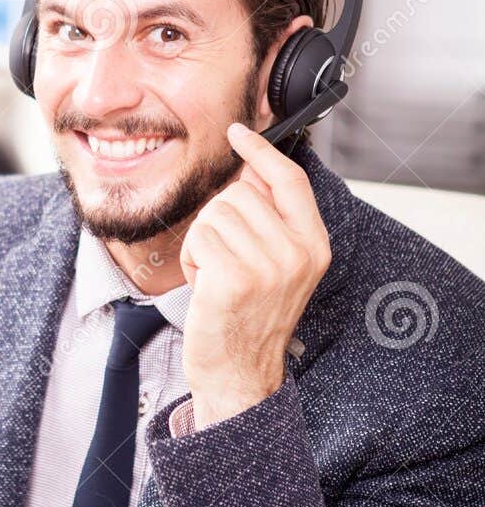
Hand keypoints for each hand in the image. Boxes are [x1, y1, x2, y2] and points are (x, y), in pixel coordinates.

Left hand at [180, 122, 331, 428]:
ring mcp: (268, 266)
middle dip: (219, 219)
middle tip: (226, 260)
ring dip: (204, 242)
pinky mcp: (234, 278)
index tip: (238, 133)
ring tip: (217, 276)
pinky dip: (193, 260)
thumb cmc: (249, 316)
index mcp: (314, 245)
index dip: (262, 151)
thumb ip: (271, 219)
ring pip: (215, 212)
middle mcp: (297, 253)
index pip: (289, 180)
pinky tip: (206, 288)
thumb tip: (247, 167)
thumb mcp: (277, 265)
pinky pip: (199, 237)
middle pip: (241, 192)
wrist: (240, 374)